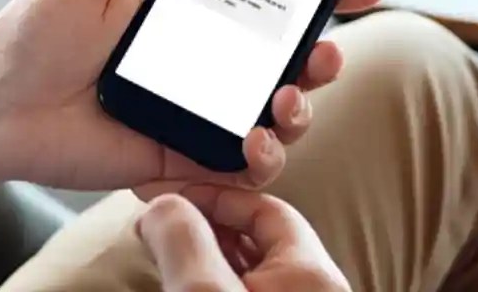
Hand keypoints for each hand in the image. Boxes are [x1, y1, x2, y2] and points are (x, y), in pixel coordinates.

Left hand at [0, 0, 380, 191]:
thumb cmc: (31, 36)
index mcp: (186, 16)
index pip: (266, 3)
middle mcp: (201, 64)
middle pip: (287, 64)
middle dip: (325, 56)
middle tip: (327, 49)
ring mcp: (194, 112)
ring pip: (276, 118)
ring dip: (300, 109)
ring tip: (288, 95)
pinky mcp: (180, 157)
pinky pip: (237, 165)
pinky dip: (260, 157)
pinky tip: (254, 138)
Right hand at [137, 186, 348, 290]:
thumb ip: (182, 238)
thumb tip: (163, 206)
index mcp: (313, 275)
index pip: (267, 207)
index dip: (215, 196)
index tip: (172, 201)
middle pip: (258, 242)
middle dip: (207, 230)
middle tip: (163, 234)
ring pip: (251, 278)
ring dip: (209, 264)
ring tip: (168, 264)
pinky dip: (216, 289)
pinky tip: (184, 290)